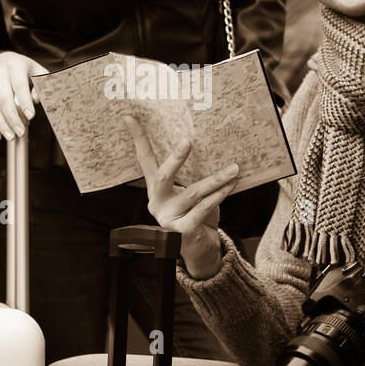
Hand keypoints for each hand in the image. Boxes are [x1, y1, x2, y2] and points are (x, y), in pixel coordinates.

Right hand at [0, 52, 48, 141]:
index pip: (19, 86)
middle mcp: (0, 74)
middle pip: (4, 99)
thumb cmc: (25, 71)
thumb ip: (41, 85)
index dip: (24, 102)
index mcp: (16, 67)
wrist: (2, 61)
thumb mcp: (38, 72)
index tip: (31, 116)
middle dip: (12, 118)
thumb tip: (36, 100)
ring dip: (1, 125)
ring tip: (11, 137)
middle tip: (21, 132)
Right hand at [124, 114, 239, 278]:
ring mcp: (167, 218)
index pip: (144, 159)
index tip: (130, 116)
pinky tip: (230, 186)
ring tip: (233, 169)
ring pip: (193, 192)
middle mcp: (157, 202)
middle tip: (188, 141)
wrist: (199, 249)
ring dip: (216, 179)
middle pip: (162, 176)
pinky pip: (203, 208)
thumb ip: (193, 175)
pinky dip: (218, 196)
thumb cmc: (196, 215)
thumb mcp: (191, 192)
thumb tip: (212, 146)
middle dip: (175, 157)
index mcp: (156, 188)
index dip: (138, 138)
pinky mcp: (182, 230)